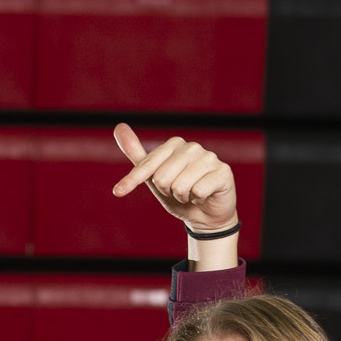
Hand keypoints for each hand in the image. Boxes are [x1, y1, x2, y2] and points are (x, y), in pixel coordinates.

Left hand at [111, 124, 237, 232]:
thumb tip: (118, 126)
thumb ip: (136, 153)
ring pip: (180, 186)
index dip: (131, 182)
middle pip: (162, 178)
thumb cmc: (177, 193)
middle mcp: (192, 147)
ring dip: (182, 197)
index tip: (117, 192)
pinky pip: (198, 191)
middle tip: (178, 192)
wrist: (205, 214)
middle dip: (167, 192)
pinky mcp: (223, 172)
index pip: (147, 165)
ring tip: (191, 193)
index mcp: (175, 144)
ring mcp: (210, 158)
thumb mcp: (152, 176)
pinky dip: (197, 199)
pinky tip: (204, 195)